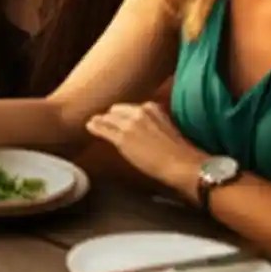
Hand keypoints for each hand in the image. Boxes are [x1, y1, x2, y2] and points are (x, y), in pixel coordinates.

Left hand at [86, 102, 208, 199]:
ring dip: (101, 121)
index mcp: (152, 107)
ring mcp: (128, 124)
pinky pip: (102, 129)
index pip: (130, 108)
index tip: (120, 119)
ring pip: (107, 119)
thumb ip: (154, 122)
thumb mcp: (168, 128)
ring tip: (94, 123)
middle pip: (116, 110)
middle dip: (111, 117)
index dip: (124, 114)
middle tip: (106, 122)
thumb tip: (146, 127)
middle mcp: (138, 112)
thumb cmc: (179, 151)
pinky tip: (89, 127)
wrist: (181, 164)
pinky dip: (95, 127)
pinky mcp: (121, 137)